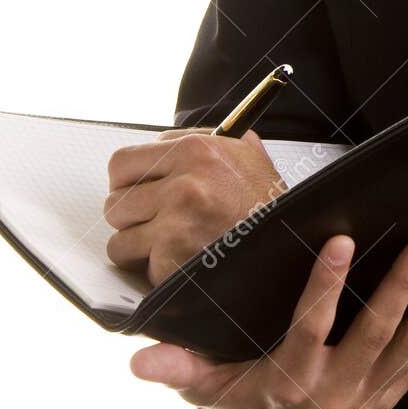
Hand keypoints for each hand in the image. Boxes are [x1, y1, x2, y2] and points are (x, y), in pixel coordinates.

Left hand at [104, 127, 282, 285]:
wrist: (292, 252)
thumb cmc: (267, 207)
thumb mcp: (246, 155)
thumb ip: (205, 140)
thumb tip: (161, 141)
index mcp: (197, 148)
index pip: (123, 162)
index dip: (132, 183)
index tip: (144, 194)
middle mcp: (185, 181)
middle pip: (115, 199)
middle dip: (132, 215)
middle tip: (156, 223)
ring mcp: (177, 220)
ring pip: (118, 233)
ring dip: (137, 244)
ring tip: (167, 245)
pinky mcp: (173, 256)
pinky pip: (129, 261)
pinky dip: (147, 268)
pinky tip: (176, 263)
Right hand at [129, 230, 407, 408]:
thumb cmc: (248, 405)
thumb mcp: (211, 390)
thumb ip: (181, 370)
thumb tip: (138, 357)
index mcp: (294, 376)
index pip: (312, 326)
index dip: (327, 286)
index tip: (341, 242)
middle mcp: (343, 383)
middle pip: (380, 328)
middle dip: (407, 281)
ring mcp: (379, 385)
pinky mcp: (401, 383)